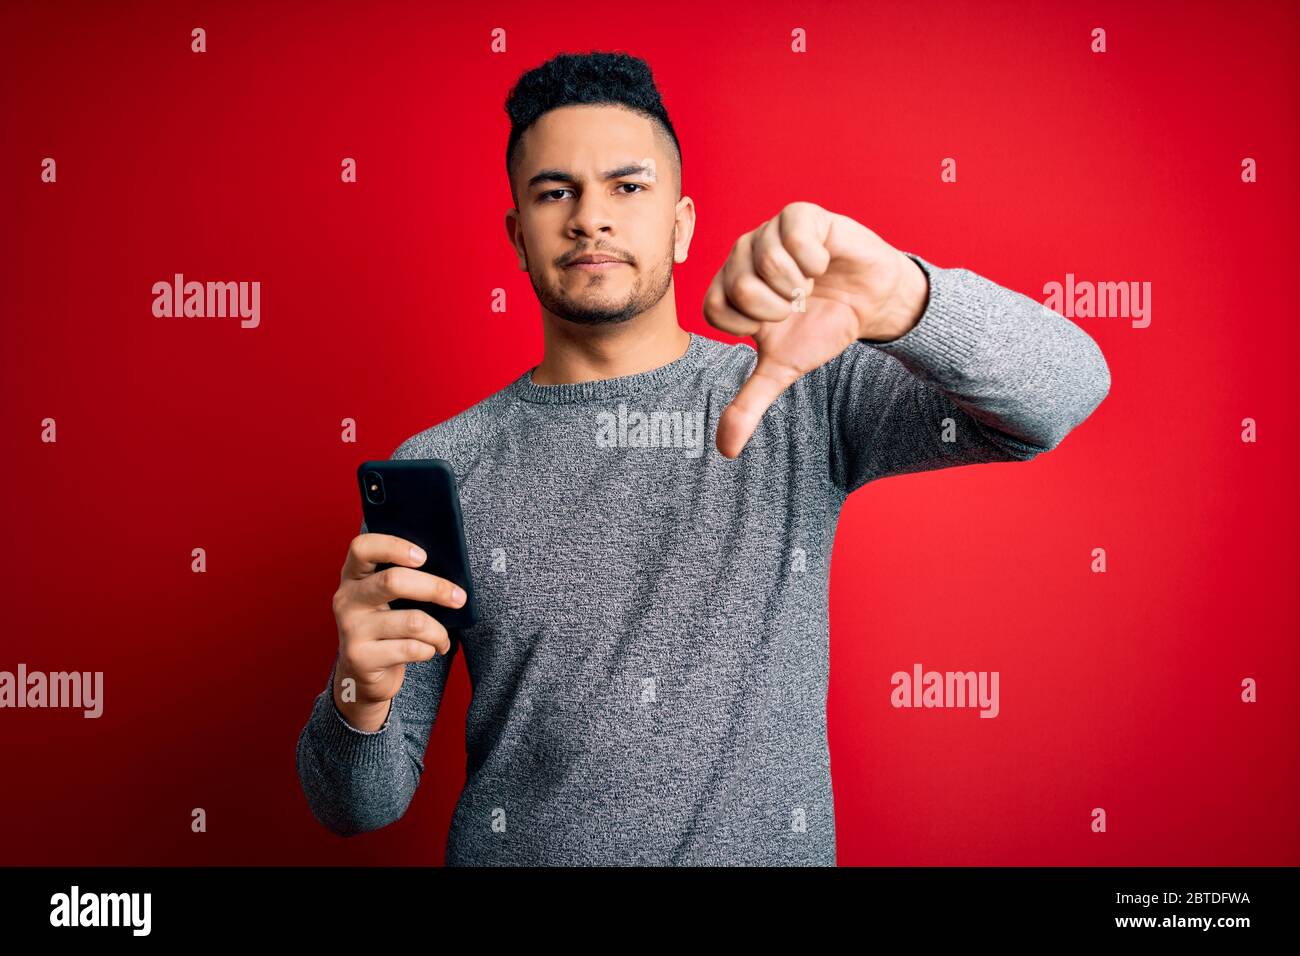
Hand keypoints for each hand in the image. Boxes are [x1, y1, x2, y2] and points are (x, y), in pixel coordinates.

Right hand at [330, 532, 466, 730]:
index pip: (363, 548)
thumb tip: (452, 571)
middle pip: (393, 581)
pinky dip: (430, 649)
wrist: (361, 675)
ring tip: (442, 638)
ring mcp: (351, 629)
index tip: (424, 556)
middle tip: (459, 598)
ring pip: (412, 621)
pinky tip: (429, 650)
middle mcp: (346, 599)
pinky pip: (411, 648)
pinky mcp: (361, 657)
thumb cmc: (385, 627)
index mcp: (353, 576)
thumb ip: (405, 580)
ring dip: (438, 631)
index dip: (394, 546)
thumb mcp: (386, 600)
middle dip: (435, 588)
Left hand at [703, 201, 928, 458]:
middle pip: (738, 287)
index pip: (714, 309)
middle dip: (778, 308)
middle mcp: (743, 254)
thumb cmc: (822, 328)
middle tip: (799, 305)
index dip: (750, 326)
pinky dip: (813, 259)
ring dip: (798, 285)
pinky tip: (823, 263)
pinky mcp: (801, 216)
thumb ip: (750, 402)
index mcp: (730, 287)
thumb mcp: (784, 368)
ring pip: (764, 260)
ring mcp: (770, 232)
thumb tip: (726, 450)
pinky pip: (792, 233)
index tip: (776, 325)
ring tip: (812, 284)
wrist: (872, 303)